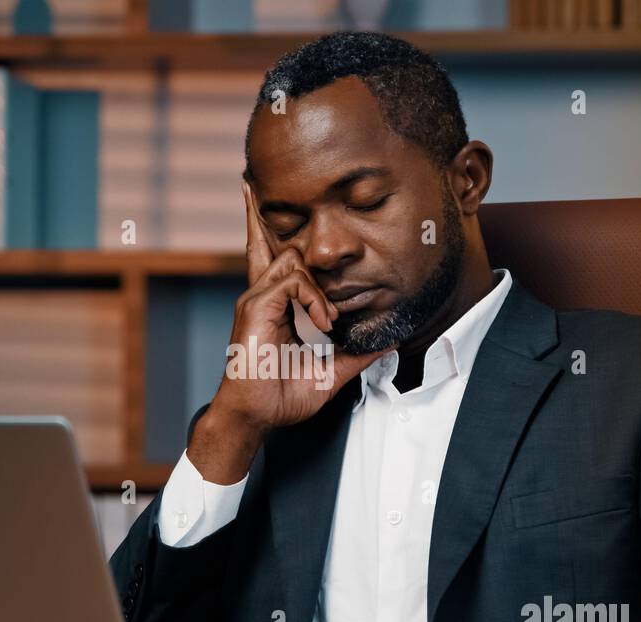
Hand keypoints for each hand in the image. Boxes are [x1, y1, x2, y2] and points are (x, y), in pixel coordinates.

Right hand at [186, 182, 387, 482]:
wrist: (256, 415)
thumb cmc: (282, 396)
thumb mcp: (331, 372)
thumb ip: (357, 354)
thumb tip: (389, 343)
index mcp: (274, 306)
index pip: (270, 260)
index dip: (264, 231)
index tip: (256, 201)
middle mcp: (262, 296)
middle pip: (268, 244)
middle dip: (263, 218)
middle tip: (251, 187)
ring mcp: (256, 299)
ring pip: (292, 260)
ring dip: (318, 285)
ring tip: (327, 320)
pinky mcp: (256, 307)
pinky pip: (292, 282)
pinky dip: (314, 299)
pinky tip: (322, 322)